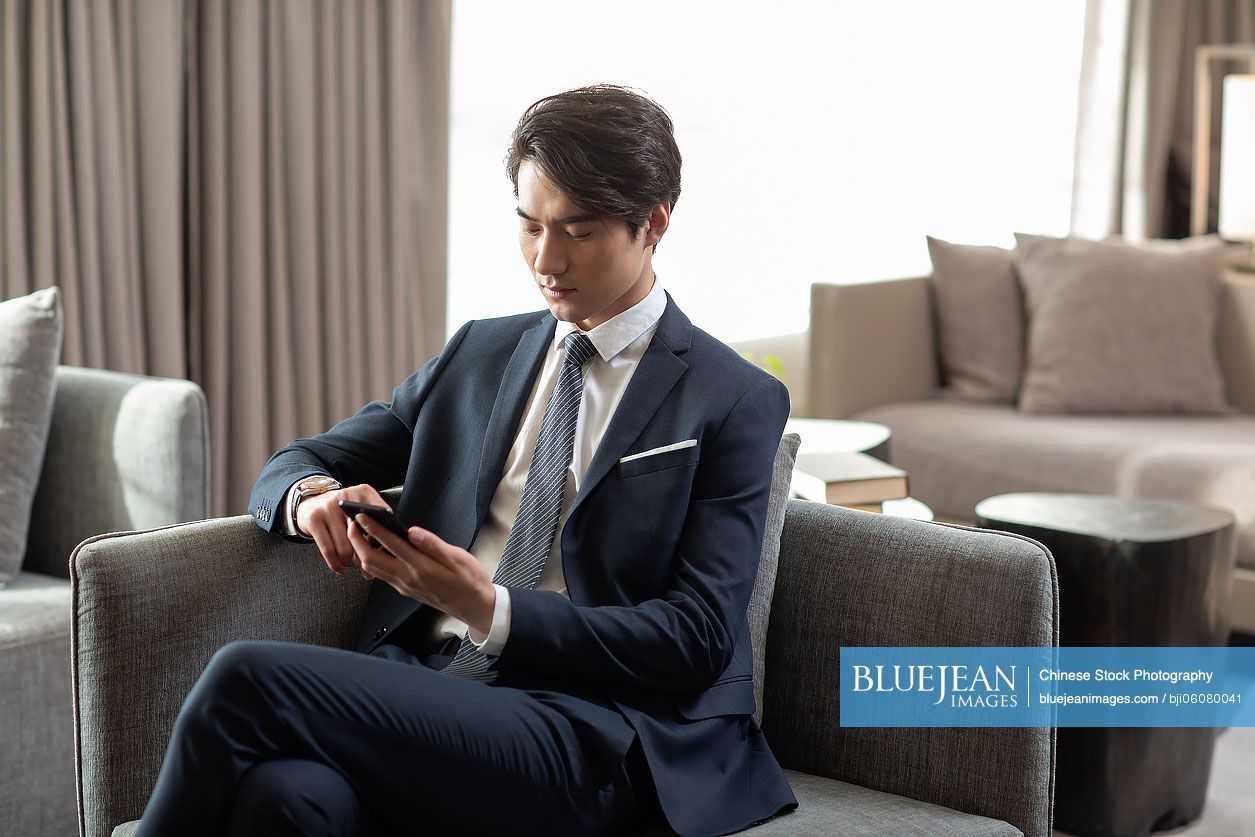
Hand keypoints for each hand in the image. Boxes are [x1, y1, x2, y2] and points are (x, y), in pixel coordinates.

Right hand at [296, 482, 387, 577]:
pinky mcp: (314, 520)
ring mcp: (328, 507)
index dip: (385, 535)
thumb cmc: (342, 511)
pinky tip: (340, 568)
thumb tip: (387, 549)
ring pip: (345, 547)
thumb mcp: (360, 507)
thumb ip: (375, 521)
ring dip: (350, 562)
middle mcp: (346, 497)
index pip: (382, 515)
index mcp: (364, 492)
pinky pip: (328, 550)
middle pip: (363, 535)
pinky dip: (335, 564)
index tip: (387, 550)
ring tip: (353, 565)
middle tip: (368, 567)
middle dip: (366, 555)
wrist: (310, 502)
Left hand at [345, 515, 495, 633]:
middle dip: (357, 540)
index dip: (373, 528)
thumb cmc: (470, 580)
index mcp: (421, 567)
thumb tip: (413, 531)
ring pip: (372, 569)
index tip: (361, 515)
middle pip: (371, 559)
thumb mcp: (458, 558)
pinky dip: (370, 561)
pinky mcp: (405, 589)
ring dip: (361, 551)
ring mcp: (404, 585)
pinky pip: (381, 575)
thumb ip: (433, 544)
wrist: (475, 607)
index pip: (390, 544)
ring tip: (358, 534)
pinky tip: (373, 550)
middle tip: (352, 522)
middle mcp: (408, 578)